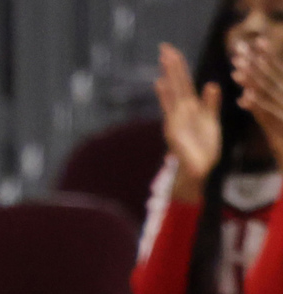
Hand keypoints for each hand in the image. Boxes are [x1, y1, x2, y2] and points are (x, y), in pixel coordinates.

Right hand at [157, 43, 221, 194]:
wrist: (199, 169)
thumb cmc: (205, 148)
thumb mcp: (211, 121)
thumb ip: (211, 103)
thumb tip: (211, 84)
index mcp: (191, 108)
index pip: (184, 83)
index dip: (179, 68)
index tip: (173, 52)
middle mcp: (181, 111)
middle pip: (177, 83)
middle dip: (172, 65)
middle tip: (164, 46)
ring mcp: (176, 118)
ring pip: (173, 91)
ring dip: (169, 74)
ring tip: (164, 58)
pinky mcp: (174, 128)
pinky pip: (170, 108)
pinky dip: (165, 96)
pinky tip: (160, 83)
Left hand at [233, 34, 282, 162]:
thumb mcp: (275, 120)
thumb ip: (263, 107)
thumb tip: (248, 93)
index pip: (277, 72)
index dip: (267, 56)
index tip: (256, 41)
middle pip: (271, 78)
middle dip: (255, 62)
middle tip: (239, 49)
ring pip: (268, 93)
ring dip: (252, 81)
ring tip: (236, 70)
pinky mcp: (280, 129)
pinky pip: (267, 116)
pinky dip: (256, 105)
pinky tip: (243, 98)